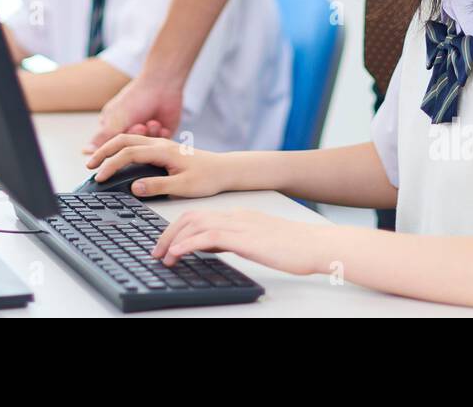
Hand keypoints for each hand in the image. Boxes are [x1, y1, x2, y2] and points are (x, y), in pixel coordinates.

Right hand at [84, 134, 233, 198]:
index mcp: (162, 150)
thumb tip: (134, 187)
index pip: (128, 154)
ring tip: (98, 163)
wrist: (224, 169)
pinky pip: (137, 145)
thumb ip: (158, 186)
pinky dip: (122, 149)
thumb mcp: (183, 186)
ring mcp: (160, 145)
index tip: (99, 178)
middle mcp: (159, 144)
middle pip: (123, 140)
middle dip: (103, 151)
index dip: (110, 165)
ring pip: (129, 140)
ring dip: (111, 149)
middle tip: (89, 166)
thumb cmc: (207, 177)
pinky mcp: (163, 149)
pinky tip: (118, 160)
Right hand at [86, 74, 182, 150]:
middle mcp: (127, 130)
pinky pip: (159, 144)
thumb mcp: (115, 120)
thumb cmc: (135, 99)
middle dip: (135, 137)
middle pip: (128, 149)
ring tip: (151, 122)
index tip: (122, 138)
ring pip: (144, 147)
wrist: (162, 86)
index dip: (117, 147)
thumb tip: (84, 151)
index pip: (110, 147)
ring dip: (148, 135)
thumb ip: (101, 138)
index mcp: (112, 126)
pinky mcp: (160, 133)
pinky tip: (160, 124)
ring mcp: (145, 132)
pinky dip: (160, 135)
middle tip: (140, 125)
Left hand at [151, 208, 328, 274]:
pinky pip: (208, 237)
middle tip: (156, 251)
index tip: (166, 244)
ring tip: (162, 256)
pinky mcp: (244, 238)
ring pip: (195, 224)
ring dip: (173, 240)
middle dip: (168, 233)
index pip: (199, 215)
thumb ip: (234, 240)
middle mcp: (235, 216)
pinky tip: (178, 254)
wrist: (317, 245)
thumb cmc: (294, 247)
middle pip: (190, 216)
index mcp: (238, 215)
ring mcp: (239, 225)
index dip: (177, 228)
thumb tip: (211, 247)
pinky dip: (188, 244)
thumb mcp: (257, 242)